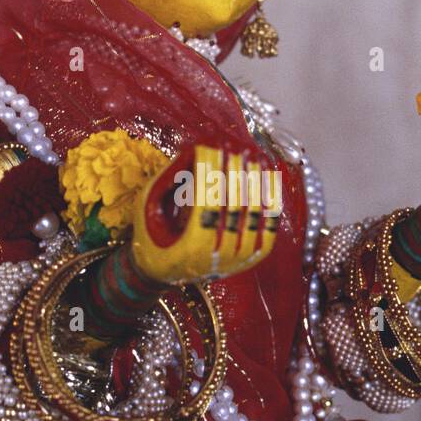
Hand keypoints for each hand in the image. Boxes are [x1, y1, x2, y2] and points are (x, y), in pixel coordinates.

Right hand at [130, 142, 281, 283]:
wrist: (163, 274)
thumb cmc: (153, 237)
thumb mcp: (150, 209)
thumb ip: (169, 180)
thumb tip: (193, 150)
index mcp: (188, 249)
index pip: (205, 204)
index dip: (210, 174)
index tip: (211, 146)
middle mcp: (216, 259)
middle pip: (232, 208)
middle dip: (234, 172)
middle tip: (235, 146)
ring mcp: (237, 260)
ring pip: (253, 216)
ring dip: (255, 182)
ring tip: (254, 156)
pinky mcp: (251, 258)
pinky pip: (268, 226)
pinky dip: (270, 200)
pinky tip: (269, 177)